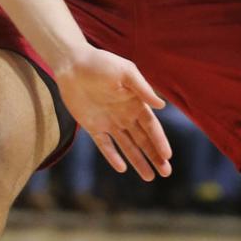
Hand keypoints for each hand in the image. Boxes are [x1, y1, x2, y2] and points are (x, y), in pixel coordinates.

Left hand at [55, 46, 171, 181]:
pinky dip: (113, 157)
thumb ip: (142, 88)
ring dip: (138, 161)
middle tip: (166, 173)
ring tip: (149, 177)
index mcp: (135, 102)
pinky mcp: (92, 126)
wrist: (72, 64)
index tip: (168, 156)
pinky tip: (122, 168)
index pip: (151, 126)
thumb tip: (162, 106)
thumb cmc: (101, 63)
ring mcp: (109, 122)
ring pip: (127, 146)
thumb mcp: (125, 71)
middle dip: (155, 156)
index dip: (160, 141)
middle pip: (143, 139)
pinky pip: (105, 145)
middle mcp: (125, 114)